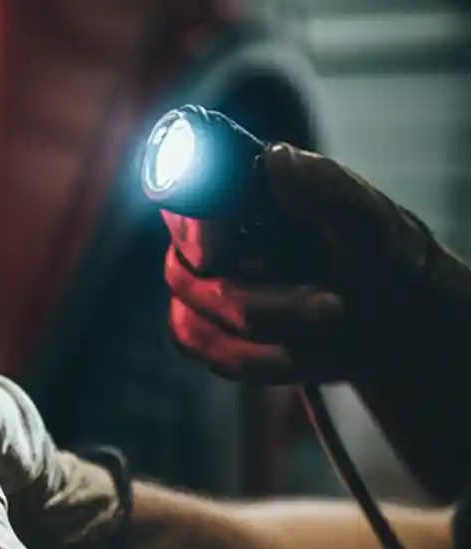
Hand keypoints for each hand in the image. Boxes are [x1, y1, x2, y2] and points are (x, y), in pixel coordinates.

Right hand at [163, 143, 468, 382]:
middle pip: (189, 272)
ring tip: (335, 330)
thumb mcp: (371, 225)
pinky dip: (267, 361)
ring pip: (196, 321)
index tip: (219, 257)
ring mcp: (198, 286)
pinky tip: (312, 354)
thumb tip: (276, 157)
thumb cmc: (382, 259)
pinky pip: (211, 354)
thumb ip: (325, 190)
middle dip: (262, 302)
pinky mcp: (202, 331)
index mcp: (241, 189)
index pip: (181, 192)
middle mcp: (205, 234)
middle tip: (334, 306)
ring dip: (274, 335)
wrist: (399, 321)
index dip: (191, 226)